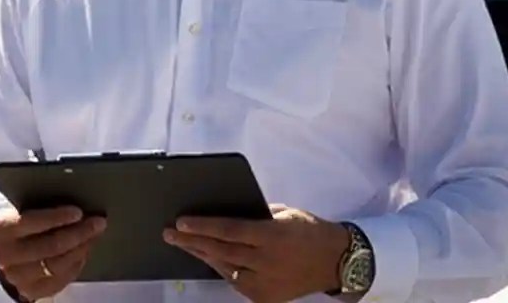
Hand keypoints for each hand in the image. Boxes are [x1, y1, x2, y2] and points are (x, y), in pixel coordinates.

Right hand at [0, 205, 106, 301]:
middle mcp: (6, 256)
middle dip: (78, 233)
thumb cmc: (17, 227)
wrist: (0, 256)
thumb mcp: (19, 212)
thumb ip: (40, 208)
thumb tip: (76, 204)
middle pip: (50, 246)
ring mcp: (18, 277)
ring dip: (81, 248)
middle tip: (98, 223)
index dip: (58, 217)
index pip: (31, 221)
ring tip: (94, 235)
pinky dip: (76, 264)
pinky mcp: (31, 291)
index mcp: (0, 229)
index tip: (79, 212)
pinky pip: (61, 279)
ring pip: (58, 265)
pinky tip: (84, 251)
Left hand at [164, 204, 350, 302]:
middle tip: (170, 234)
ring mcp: (264, 285)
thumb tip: (228, 214)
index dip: (202, 227)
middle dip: (192, 242)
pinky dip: (222, 269)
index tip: (181, 222)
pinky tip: (210, 259)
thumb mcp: (285, 213)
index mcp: (272, 236)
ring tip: (184, 244)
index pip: (229, 230)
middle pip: (220, 251)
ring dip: (202, 256)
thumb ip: (257, 215)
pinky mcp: (265, 299)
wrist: (337, 262)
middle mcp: (266, 262)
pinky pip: (236, 283)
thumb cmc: (310, 230)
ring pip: (224, 269)